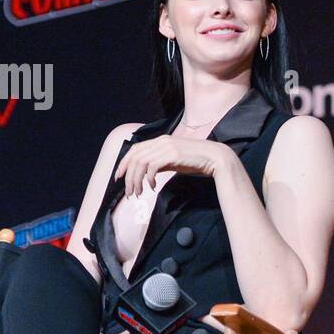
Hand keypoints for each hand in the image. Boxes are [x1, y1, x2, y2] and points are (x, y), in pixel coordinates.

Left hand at [114, 136, 232, 196]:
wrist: (214, 158)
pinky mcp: (172, 155)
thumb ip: (160, 162)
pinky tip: (153, 187)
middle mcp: (161, 141)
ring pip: (141, 163)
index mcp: (160, 140)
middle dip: (128, 176)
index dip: (124, 163)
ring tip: (138, 193)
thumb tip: (147, 173)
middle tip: (128, 191)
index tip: (119, 177)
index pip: (134, 149)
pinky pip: (152, 167)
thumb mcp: (174, 160)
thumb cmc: (196, 161)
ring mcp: (166, 147)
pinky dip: (149, 179)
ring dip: (136, 180)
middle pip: (135, 157)